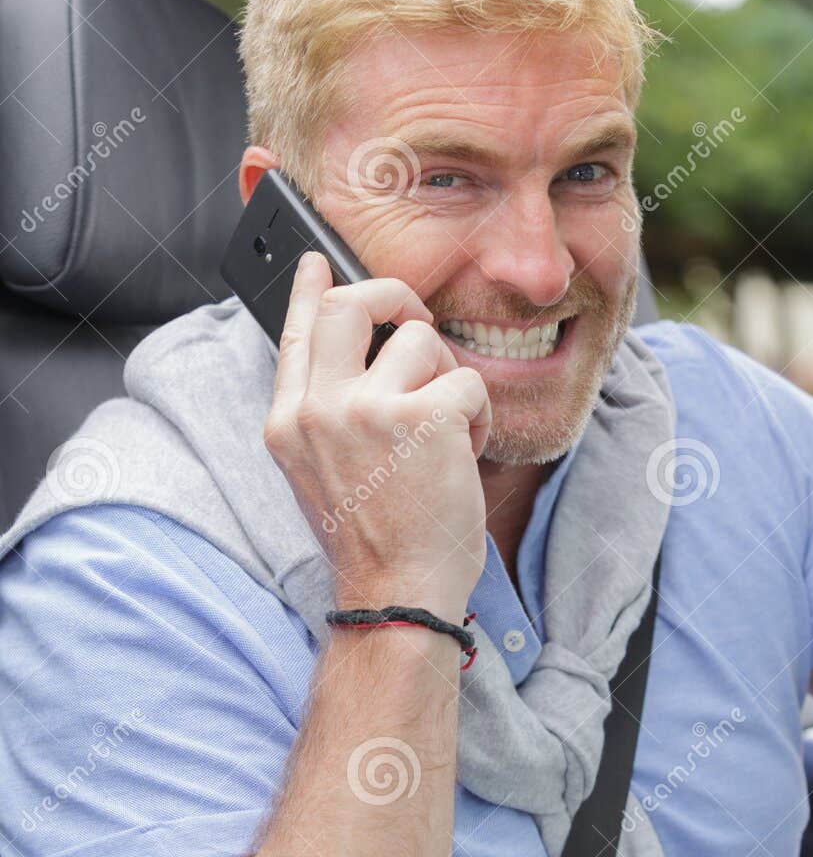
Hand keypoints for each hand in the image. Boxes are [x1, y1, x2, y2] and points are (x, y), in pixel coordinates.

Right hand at [263, 252, 490, 620]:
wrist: (398, 593)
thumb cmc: (375, 543)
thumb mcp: (324, 474)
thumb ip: (327, 414)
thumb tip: (355, 356)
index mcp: (288, 425)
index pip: (296, 334)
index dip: (309, 291)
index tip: (317, 263)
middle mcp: (318, 410)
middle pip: (350, 305)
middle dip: (392, 296)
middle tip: (416, 317)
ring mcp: (367, 410)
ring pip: (422, 341)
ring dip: (448, 379)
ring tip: (449, 432)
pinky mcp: (422, 417)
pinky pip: (467, 382)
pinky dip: (480, 417)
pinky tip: (467, 453)